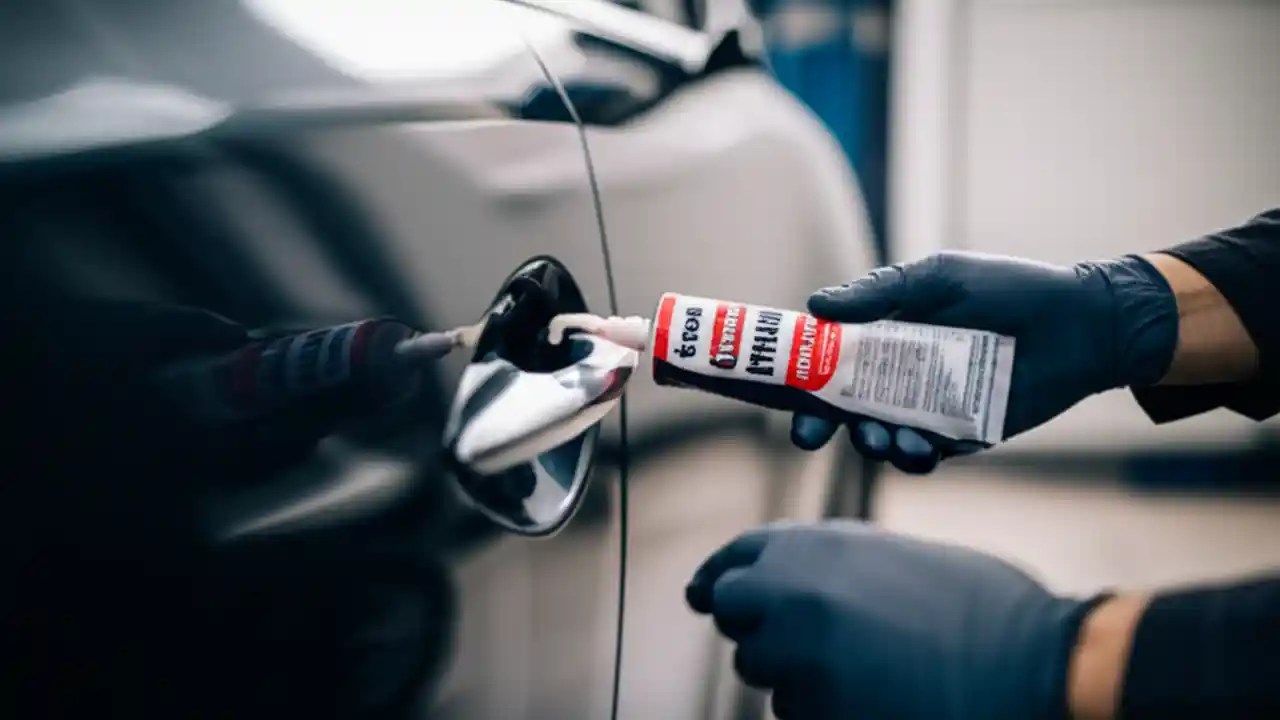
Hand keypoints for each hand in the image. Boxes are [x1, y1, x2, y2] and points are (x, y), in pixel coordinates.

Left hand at [686, 521, 1103, 719]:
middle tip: (793, 634)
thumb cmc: (977, 604)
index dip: (718, 577)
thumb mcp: (892, 556)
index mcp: (813, 547)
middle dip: (754, 626)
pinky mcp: (818, 713)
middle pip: (733, 614)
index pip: (734, 560)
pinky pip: (795, 711)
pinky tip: (871, 693)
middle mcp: (792, 597)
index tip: (705, 592)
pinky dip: (820, 706)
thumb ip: (826, 560)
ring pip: (761, 671)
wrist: (1030, 663)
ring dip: (792, 670)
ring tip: (862, 664)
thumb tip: (771, 577)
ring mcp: (800, 660)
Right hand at [792, 252, 1178, 471]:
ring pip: (880, 436)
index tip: (783, 393)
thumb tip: (815, 305)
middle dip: (822, 426)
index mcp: (888, 335)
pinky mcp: (964, 435)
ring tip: (877, 436)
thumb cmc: (1010, 289)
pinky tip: (918, 444)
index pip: (830, 361)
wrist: (1081, 322)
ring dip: (868, 442)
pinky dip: (913, 455)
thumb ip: (879, 292)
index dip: (802, 379)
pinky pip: (926, 455)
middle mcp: (902, 375)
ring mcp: (930, 408)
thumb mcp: (938, 278)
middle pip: (844, 408)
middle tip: (811, 436)